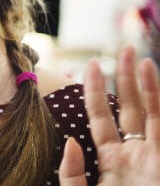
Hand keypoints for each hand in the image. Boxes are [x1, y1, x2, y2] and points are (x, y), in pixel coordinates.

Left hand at [59, 45, 159, 184]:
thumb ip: (71, 175)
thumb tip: (70, 141)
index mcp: (112, 162)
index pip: (101, 118)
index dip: (94, 91)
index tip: (88, 65)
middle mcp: (135, 155)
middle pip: (127, 108)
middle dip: (124, 78)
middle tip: (121, 48)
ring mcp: (153, 157)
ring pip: (150, 113)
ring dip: (145, 84)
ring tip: (138, 56)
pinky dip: (158, 100)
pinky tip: (151, 74)